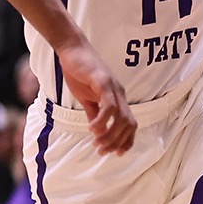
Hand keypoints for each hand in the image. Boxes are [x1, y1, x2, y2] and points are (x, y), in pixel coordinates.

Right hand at [53, 40, 135, 154]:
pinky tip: (92, 128)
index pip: (130, 124)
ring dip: (110, 134)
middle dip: (117, 141)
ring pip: (121, 117)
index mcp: (118, 99)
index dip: (126, 141)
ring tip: (96, 141)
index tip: (116, 154)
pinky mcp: (103, 81)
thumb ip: (93, 113)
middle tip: (101, 150)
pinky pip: (109, 105)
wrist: (72, 50)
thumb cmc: (79, 72)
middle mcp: (120, 94)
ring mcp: (113, 87)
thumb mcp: (86, 97)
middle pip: (129, 124)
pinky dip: (103, 120)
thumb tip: (96, 130)